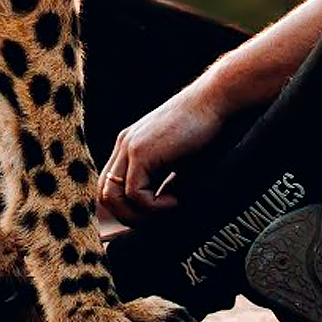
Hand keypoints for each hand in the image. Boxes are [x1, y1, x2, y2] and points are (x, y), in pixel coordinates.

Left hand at [98, 83, 226, 224]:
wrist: (217, 102)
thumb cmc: (207, 132)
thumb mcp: (179, 165)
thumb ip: (164, 186)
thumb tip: (158, 216)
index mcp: (131, 147)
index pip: (110, 187)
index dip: (126, 209)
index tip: (154, 217)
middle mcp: (124, 145)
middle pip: (104, 195)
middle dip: (128, 217)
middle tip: (159, 220)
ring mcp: (129, 147)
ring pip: (112, 197)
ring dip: (139, 215)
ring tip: (167, 210)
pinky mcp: (141, 151)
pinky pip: (134, 194)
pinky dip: (154, 207)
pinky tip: (175, 201)